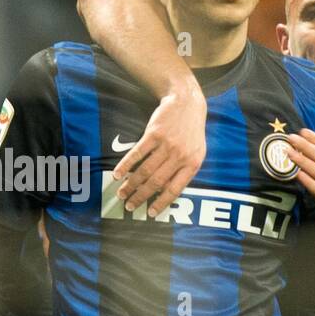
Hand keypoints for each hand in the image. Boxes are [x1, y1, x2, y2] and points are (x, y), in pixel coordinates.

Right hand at [114, 84, 206, 215]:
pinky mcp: (154, 134)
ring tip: (121, 193)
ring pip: (145, 170)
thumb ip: (184, 170)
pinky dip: (126, 165)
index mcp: (192, 164)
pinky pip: (137, 153)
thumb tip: (166, 192)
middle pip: (156, 182)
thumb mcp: (196, 151)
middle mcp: (180, 156)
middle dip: (141, 196)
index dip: (162, 203)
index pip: (175, 189)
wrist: (186, 102)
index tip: (150, 213)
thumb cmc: (191, 131)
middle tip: (130, 205)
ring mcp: (167, 145)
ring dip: (131, 184)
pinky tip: (118, 174)